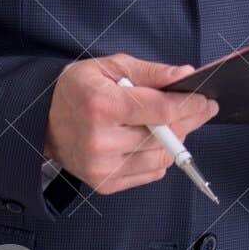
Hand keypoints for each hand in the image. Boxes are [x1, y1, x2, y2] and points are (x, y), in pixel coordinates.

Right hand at [45, 54, 218, 195]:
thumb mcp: (112, 66)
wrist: (42, 118)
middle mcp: (100, 140)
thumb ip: (152, 72)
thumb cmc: (79, 89)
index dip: (190, 105)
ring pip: (160, 159)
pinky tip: (153, 141)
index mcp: (103, 106)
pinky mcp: (103, 183)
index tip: (206, 100)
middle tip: (200, 109)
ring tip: (176, 124)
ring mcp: (101, 166)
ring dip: (176, 141)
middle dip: (188, 121)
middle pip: (164, 137)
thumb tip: (185, 75)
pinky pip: (149, 174)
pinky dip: (159, 158)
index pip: (161, 111)